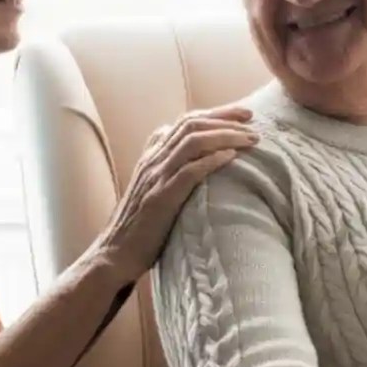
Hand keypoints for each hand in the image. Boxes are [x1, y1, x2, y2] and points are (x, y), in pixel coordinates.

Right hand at [91, 105, 256, 284]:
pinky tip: (232, 156)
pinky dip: (212, 160)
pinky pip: (189, 171)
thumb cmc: (140, 225)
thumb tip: (199, 156)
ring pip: (192, 141)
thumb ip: (169, 167)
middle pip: (191, 124)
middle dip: (224, 117)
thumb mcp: (152, 187)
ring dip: (224, 135)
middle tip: (251, 117)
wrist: (115, 253)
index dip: (216, 113)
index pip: (185, 121)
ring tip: (250, 137)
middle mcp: (153, 159)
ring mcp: (156, 177)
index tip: (242, 114)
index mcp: (152, 154)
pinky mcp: (161, 198)